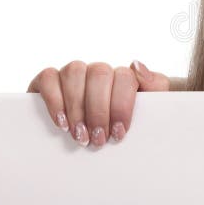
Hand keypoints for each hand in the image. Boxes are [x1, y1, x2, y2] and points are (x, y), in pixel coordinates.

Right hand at [26, 59, 169, 147]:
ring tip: (80, 136)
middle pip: (99, 74)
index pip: (125, 77)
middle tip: (98, 139)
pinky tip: (62, 123)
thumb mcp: (147, 109)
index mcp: (123, 75)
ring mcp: (73, 72)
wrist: (93, 137)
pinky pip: (49, 78)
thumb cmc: (122, 125)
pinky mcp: (49, 79)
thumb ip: (154, 85)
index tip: (119, 133)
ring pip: (75, 72)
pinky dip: (55, 100)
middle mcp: (98, 70)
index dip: (121, 105)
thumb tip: (137, 65)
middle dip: (99, 110)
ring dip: (77, 107)